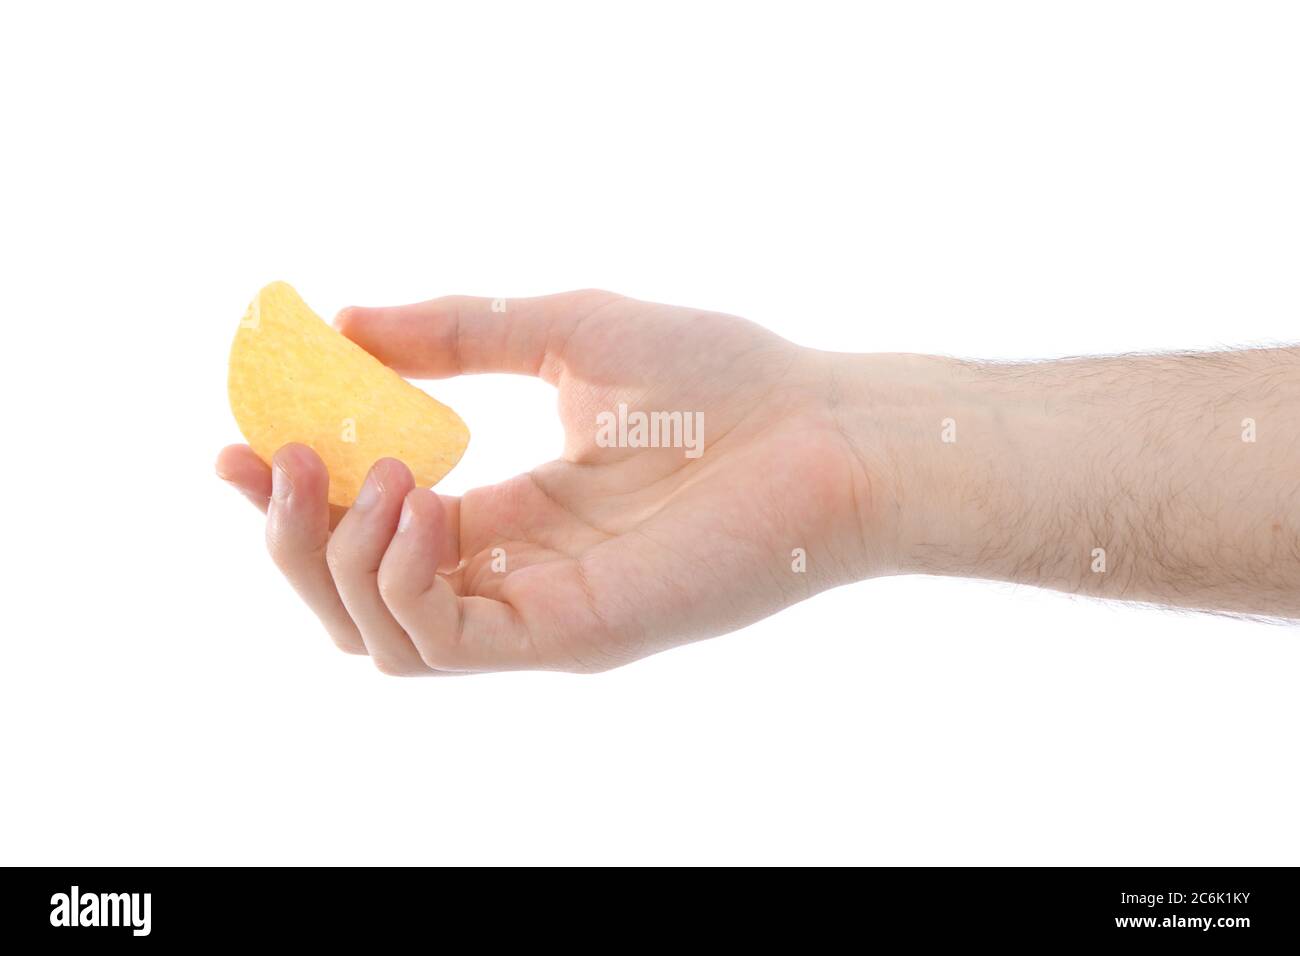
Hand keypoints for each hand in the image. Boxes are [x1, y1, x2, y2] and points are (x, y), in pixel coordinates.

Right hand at [216, 290, 893, 673]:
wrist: (830, 427)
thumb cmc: (726, 377)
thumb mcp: (566, 331)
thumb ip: (459, 332)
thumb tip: (344, 320)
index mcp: (509, 514)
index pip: (371, 529)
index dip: (294, 498)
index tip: (238, 441)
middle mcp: (514, 574)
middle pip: (354, 596)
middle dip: (290, 537)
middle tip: (271, 458)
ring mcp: (540, 614)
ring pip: (379, 636)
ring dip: (334, 559)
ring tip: (363, 471)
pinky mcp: (574, 635)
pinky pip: (444, 640)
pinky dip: (403, 578)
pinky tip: (413, 503)